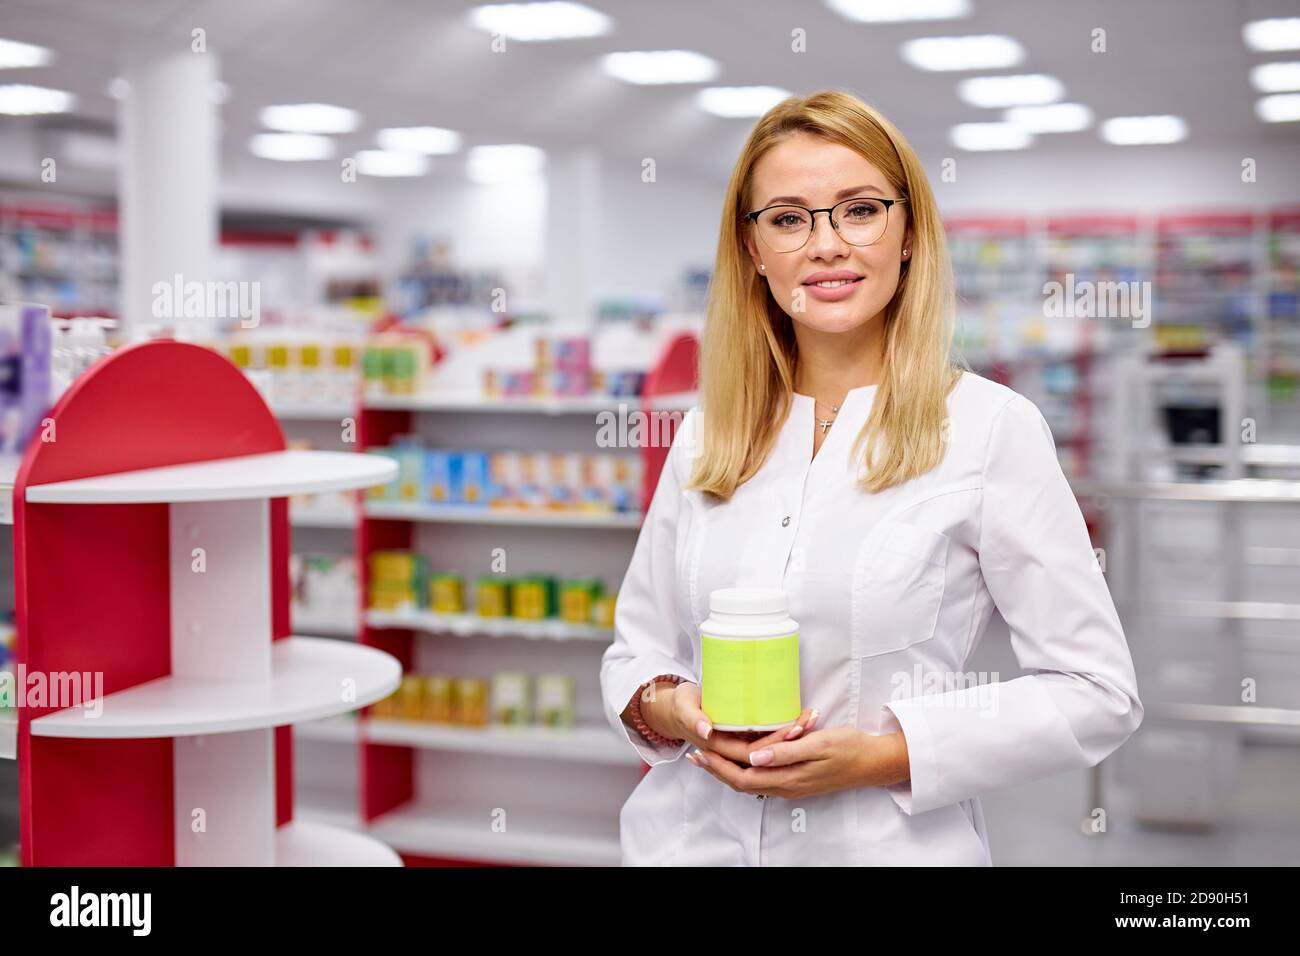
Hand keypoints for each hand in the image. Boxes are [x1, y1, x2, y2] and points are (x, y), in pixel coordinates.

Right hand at [642, 683, 817, 758]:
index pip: (753, 753)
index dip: (774, 743)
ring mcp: (740, 746)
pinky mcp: (745, 737)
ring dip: (793, 736)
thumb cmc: (682, 705)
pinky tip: (802, 720)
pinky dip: (786, 731)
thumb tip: (706, 731)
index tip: (794, 728)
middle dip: (791, 738)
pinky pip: (768, 740)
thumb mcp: (684, 707)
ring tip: (812, 718)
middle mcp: (733, 752)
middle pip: (768, 753)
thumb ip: (693, 718)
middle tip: (810, 719)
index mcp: (719, 748)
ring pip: (771, 749)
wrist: (678, 708)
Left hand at [687, 727, 909, 799]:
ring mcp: (793, 786)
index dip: (718, 765)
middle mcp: (786, 786)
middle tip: (694, 754)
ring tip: (709, 756)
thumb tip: (753, 758)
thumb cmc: (849, 747)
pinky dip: (744, 770)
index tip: (700, 750)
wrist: (875, 762)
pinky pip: (762, 780)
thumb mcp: (819, 743)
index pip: (742, 775)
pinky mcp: (798, 781)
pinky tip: (740, 759)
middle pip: (741, 782)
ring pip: (750, 783)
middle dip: (715, 769)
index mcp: (788, 777)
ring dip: (727, 771)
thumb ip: (786, 752)